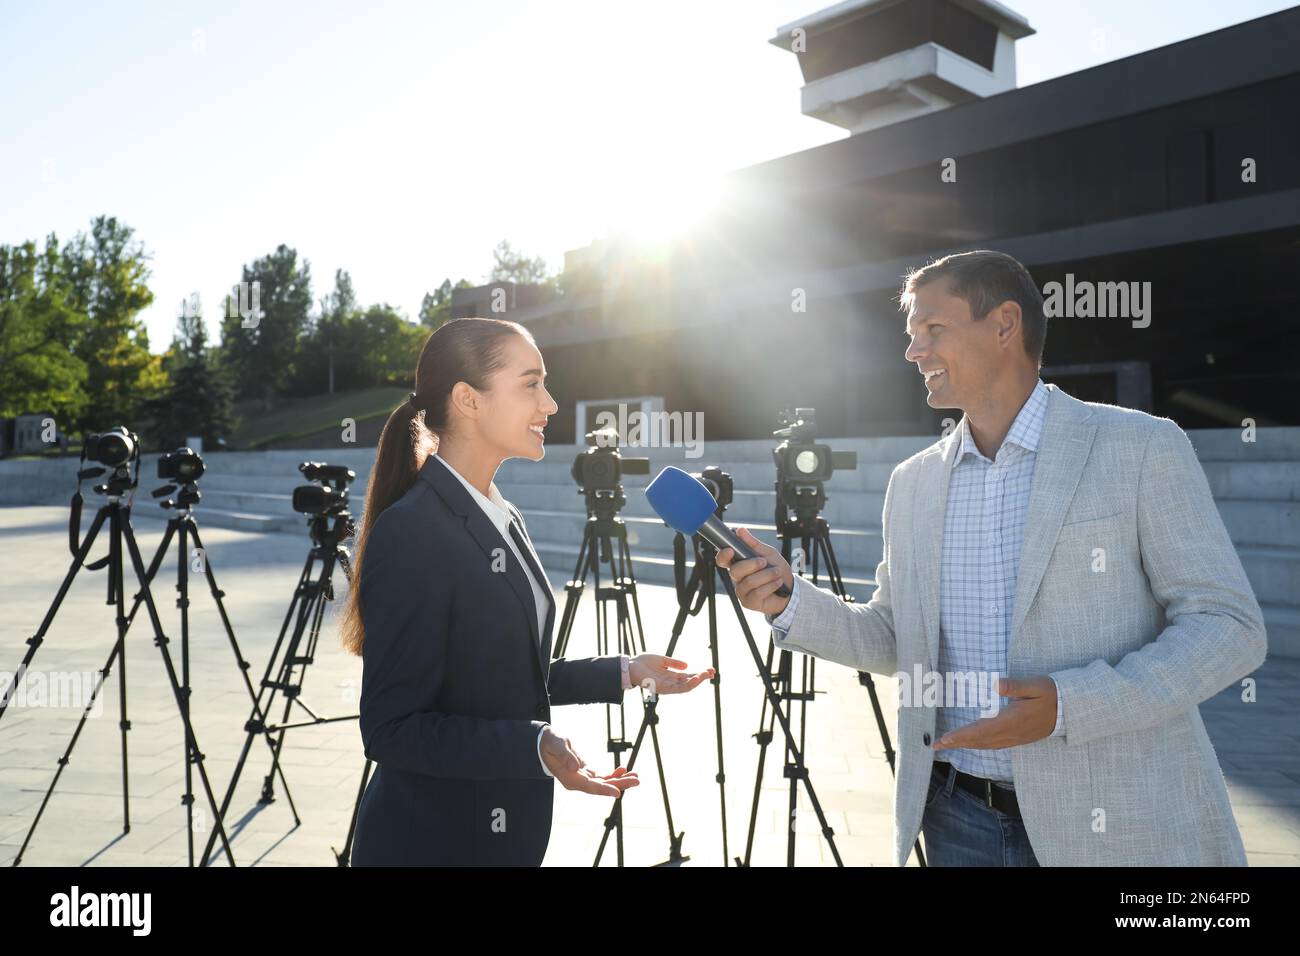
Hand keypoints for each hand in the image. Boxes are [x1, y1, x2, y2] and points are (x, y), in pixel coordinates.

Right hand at [540, 727, 639, 796]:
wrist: (545, 744)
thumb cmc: (550, 743)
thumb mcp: (556, 745)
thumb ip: (565, 756)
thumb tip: (576, 767)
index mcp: (569, 778)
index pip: (589, 787)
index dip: (604, 790)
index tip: (618, 792)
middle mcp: (577, 782)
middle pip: (601, 787)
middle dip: (619, 784)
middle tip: (636, 780)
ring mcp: (582, 779)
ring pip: (603, 783)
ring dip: (620, 780)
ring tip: (635, 776)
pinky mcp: (585, 774)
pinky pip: (601, 777)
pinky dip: (613, 775)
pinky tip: (623, 770)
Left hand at [629, 654, 714, 695]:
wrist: (630, 665)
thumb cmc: (643, 663)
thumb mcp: (662, 660)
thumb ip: (674, 662)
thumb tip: (687, 665)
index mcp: (671, 676)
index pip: (688, 677)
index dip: (700, 674)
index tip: (710, 669)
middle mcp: (670, 683)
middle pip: (689, 682)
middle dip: (702, 678)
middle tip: (712, 672)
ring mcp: (666, 687)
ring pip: (686, 687)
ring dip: (697, 681)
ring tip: (706, 675)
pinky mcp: (662, 688)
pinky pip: (678, 688)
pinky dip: (688, 684)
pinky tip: (695, 678)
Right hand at [715, 527, 792, 616]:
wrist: (790, 589)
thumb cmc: (777, 570)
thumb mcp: (768, 553)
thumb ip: (753, 543)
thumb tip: (740, 531)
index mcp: (739, 564)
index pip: (723, 560)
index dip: (723, 555)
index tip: (731, 550)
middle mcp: (738, 578)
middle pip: (736, 571)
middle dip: (752, 564)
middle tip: (765, 562)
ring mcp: (742, 591)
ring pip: (749, 581)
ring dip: (767, 575)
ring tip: (777, 573)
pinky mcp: (749, 602)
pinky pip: (757, 593)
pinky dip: (770, 586)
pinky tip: (777, 583)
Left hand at [932, 676, 1057, 749]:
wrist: (1070, 711)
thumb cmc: (1051, 694)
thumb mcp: (1035, 686)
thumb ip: (1015, 686)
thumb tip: (996, 684)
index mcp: (1012, 721)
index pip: (981, 730)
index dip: (961, 736)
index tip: (944, 739)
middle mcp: (1011, 733)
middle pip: (979, 741)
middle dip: (956, 743)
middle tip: (936, 746)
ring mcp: (1014, 738)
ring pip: (985, 744)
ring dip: (965, 745)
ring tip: (948, 745)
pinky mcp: (1017, 738)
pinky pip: (993, 745)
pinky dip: (978, 744)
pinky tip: (971, 742)